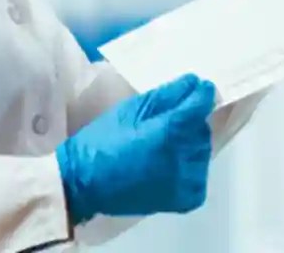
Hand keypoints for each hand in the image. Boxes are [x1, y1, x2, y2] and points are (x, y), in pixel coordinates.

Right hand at [55, 73, 217, 223]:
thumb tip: (195, 82)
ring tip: (166, 147)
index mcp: (168, 132)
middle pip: (202, 129)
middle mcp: (181, 158)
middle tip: (168, 123)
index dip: (203, 93)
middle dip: (192, 122)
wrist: (81, 184)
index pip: (201, 105)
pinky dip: (191, 172)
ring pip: (202, 153)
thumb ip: (167, 95)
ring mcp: (183, 182)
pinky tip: (172, 167)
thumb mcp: (131, 109)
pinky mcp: (180, 200)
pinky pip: (199, 180)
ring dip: (191, 146)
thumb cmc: (102, 141)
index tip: (200, 89)